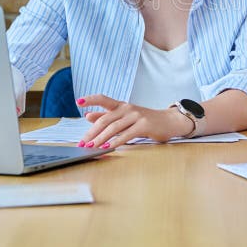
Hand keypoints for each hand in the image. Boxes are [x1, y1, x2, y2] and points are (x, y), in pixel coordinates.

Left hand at [76, 94, 193, 148]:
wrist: (168, 121)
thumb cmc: (145, 120)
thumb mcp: (125, 116)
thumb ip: (107, 116)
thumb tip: (88, 116)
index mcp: (121, 105)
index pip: (104, 99)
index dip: (91, 99)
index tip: (78, 102)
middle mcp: (128, 108)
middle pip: (105, 119)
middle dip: (91, 133)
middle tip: (82, 144)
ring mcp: (136, 116)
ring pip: (114, 127)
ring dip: (100, 139)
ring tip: (90, 148)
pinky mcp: (144, 125)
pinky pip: (126, 134)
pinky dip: (115, 142)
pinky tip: (107, 147)